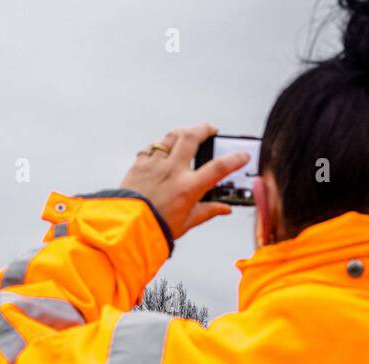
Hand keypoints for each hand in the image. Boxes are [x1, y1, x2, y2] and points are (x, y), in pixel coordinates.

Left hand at [119, 123, 248, 238]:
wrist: (125, 230)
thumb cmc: (155, 229)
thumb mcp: (186, 223)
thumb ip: (207, 211)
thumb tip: (225, 209)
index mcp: (188, 188)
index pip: (218, 168)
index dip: (235, 160)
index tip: (243, 155)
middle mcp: (172, 172)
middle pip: (192, 137)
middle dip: (205, 129)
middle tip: (212, 130)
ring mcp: (155, 165)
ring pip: (171, 137)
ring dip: (183, 132)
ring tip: (188, 135)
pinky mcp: (139, 165)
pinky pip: (152, 148)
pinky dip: (160, 146)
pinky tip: (163, 151)